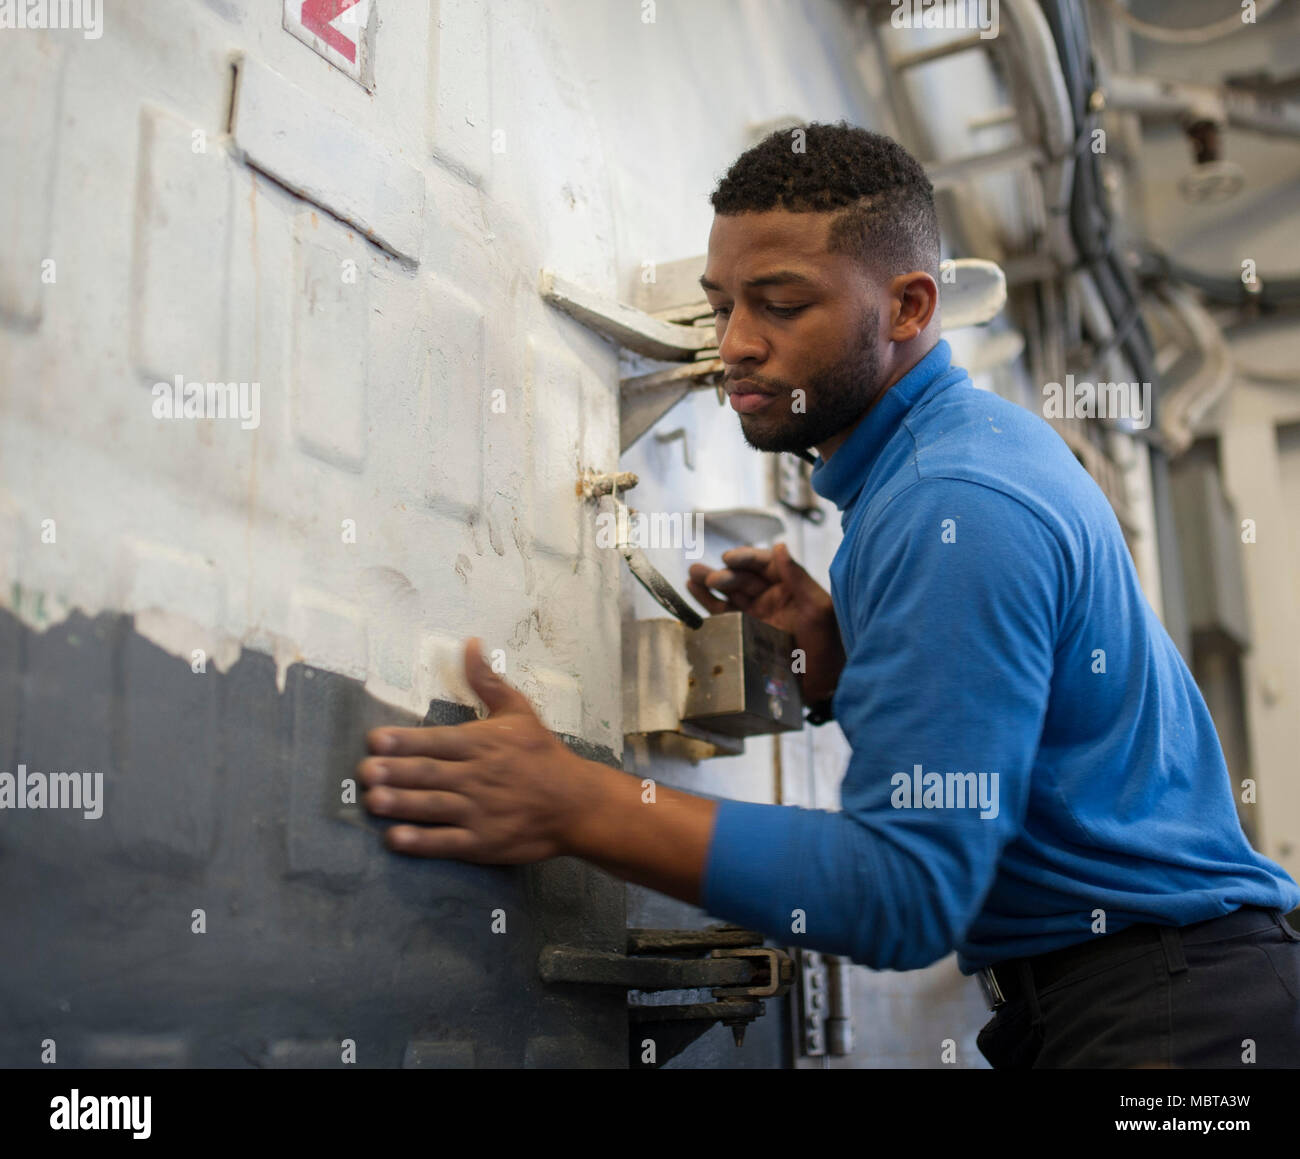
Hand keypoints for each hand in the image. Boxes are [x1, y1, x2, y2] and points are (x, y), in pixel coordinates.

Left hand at [358, 638, 594, 862]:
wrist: (576, 803)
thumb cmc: (543, 755)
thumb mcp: (518, 711)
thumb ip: (487, 680)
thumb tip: (469, 642)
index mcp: (482, 743)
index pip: (437, 740)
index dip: (404, 741)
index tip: (375, 741)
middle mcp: (477, 776)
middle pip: (430, 773)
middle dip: (395, 772)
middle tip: (364, 772)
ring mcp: (480, 811)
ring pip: (434, 806)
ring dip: (402, 804)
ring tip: (373, 801)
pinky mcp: (483, 842)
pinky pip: (447, 842)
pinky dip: (421, 841)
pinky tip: (395, 839)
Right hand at [687, 542, 845, 702]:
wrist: (824, 683)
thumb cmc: (829, 645)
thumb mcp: (818, 608)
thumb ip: (798, 577)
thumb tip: (780, 546)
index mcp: (791, 585)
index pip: (765, 564)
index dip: (746, 558)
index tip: (728, 558)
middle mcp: (772, 597)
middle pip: (743, 579)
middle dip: (725, 575)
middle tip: (710, 578)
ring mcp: (758, 614)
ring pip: (730, 593)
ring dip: (710, 584)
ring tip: (692, 575)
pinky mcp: (747, 632)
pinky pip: (725, 614)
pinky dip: (709, 603)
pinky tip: (694, 591)